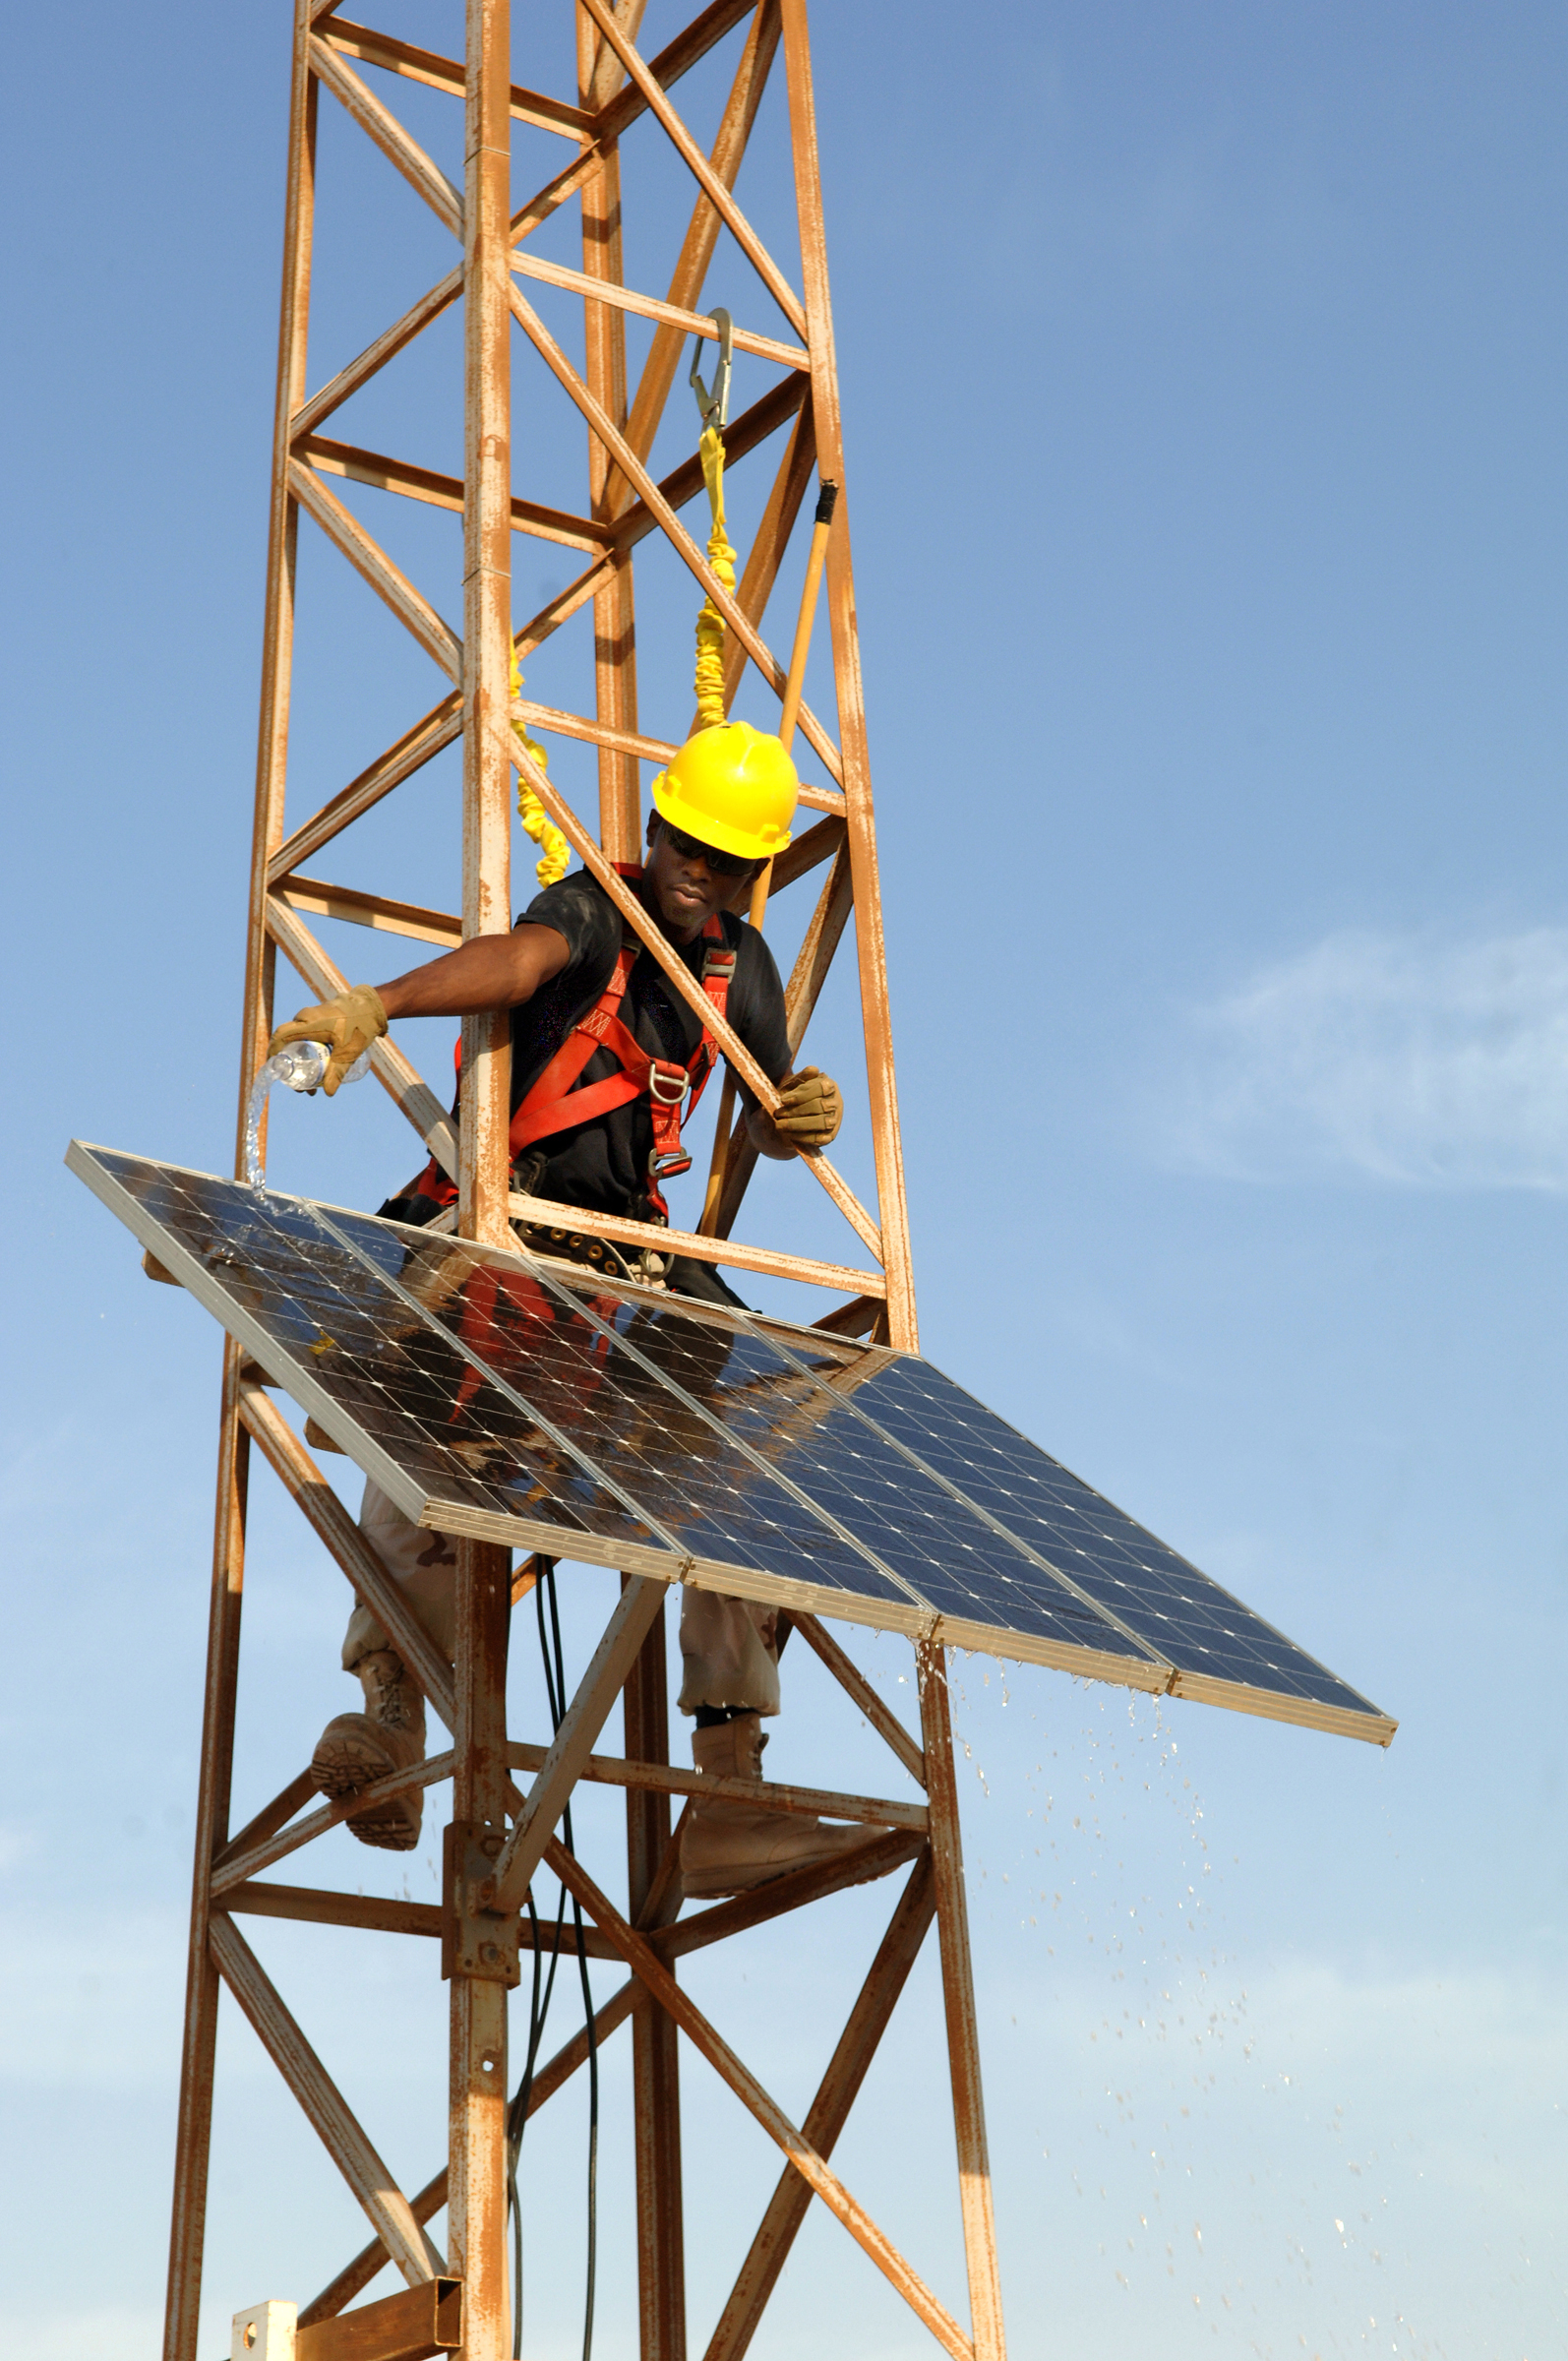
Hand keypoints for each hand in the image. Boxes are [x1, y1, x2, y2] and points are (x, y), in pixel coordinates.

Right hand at [269, 985, 387, 1095]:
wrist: (373, 1006)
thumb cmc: (359, 1026)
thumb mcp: (348, 1053)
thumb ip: (336, 1073)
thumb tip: (328, 1093)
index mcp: (307, 1023)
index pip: (281, 1036)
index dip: (274, 1052)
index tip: (275, 1069)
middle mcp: (305, 1018)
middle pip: (288, 1041)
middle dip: (289, 1064)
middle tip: (299, 1086)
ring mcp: (312, 1016)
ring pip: (298, 1039)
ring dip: (299, 1059)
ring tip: (310, 1081)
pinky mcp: (319, 1018)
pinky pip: (306, 1034)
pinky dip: (307, 1050)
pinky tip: (317, 1065)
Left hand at [771, 1067, 841, 1148]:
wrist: (787, 1117)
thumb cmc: (791, 1096)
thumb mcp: (792, 1084)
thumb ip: (801, 1077)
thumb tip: (814, 1069)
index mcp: (829, 1085)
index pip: (821, 1087)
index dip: (802, 1094)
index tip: (783, 1100)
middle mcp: (836, 1102)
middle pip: (821, 1106)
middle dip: (797, 1111)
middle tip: (778, 1113)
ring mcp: (835, 1120)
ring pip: (821, 1122)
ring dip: (798, 1124)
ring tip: (779, 1125)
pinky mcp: (829, 1136)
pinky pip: (818, 1138)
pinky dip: (801, 1137)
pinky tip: (787, 1134)